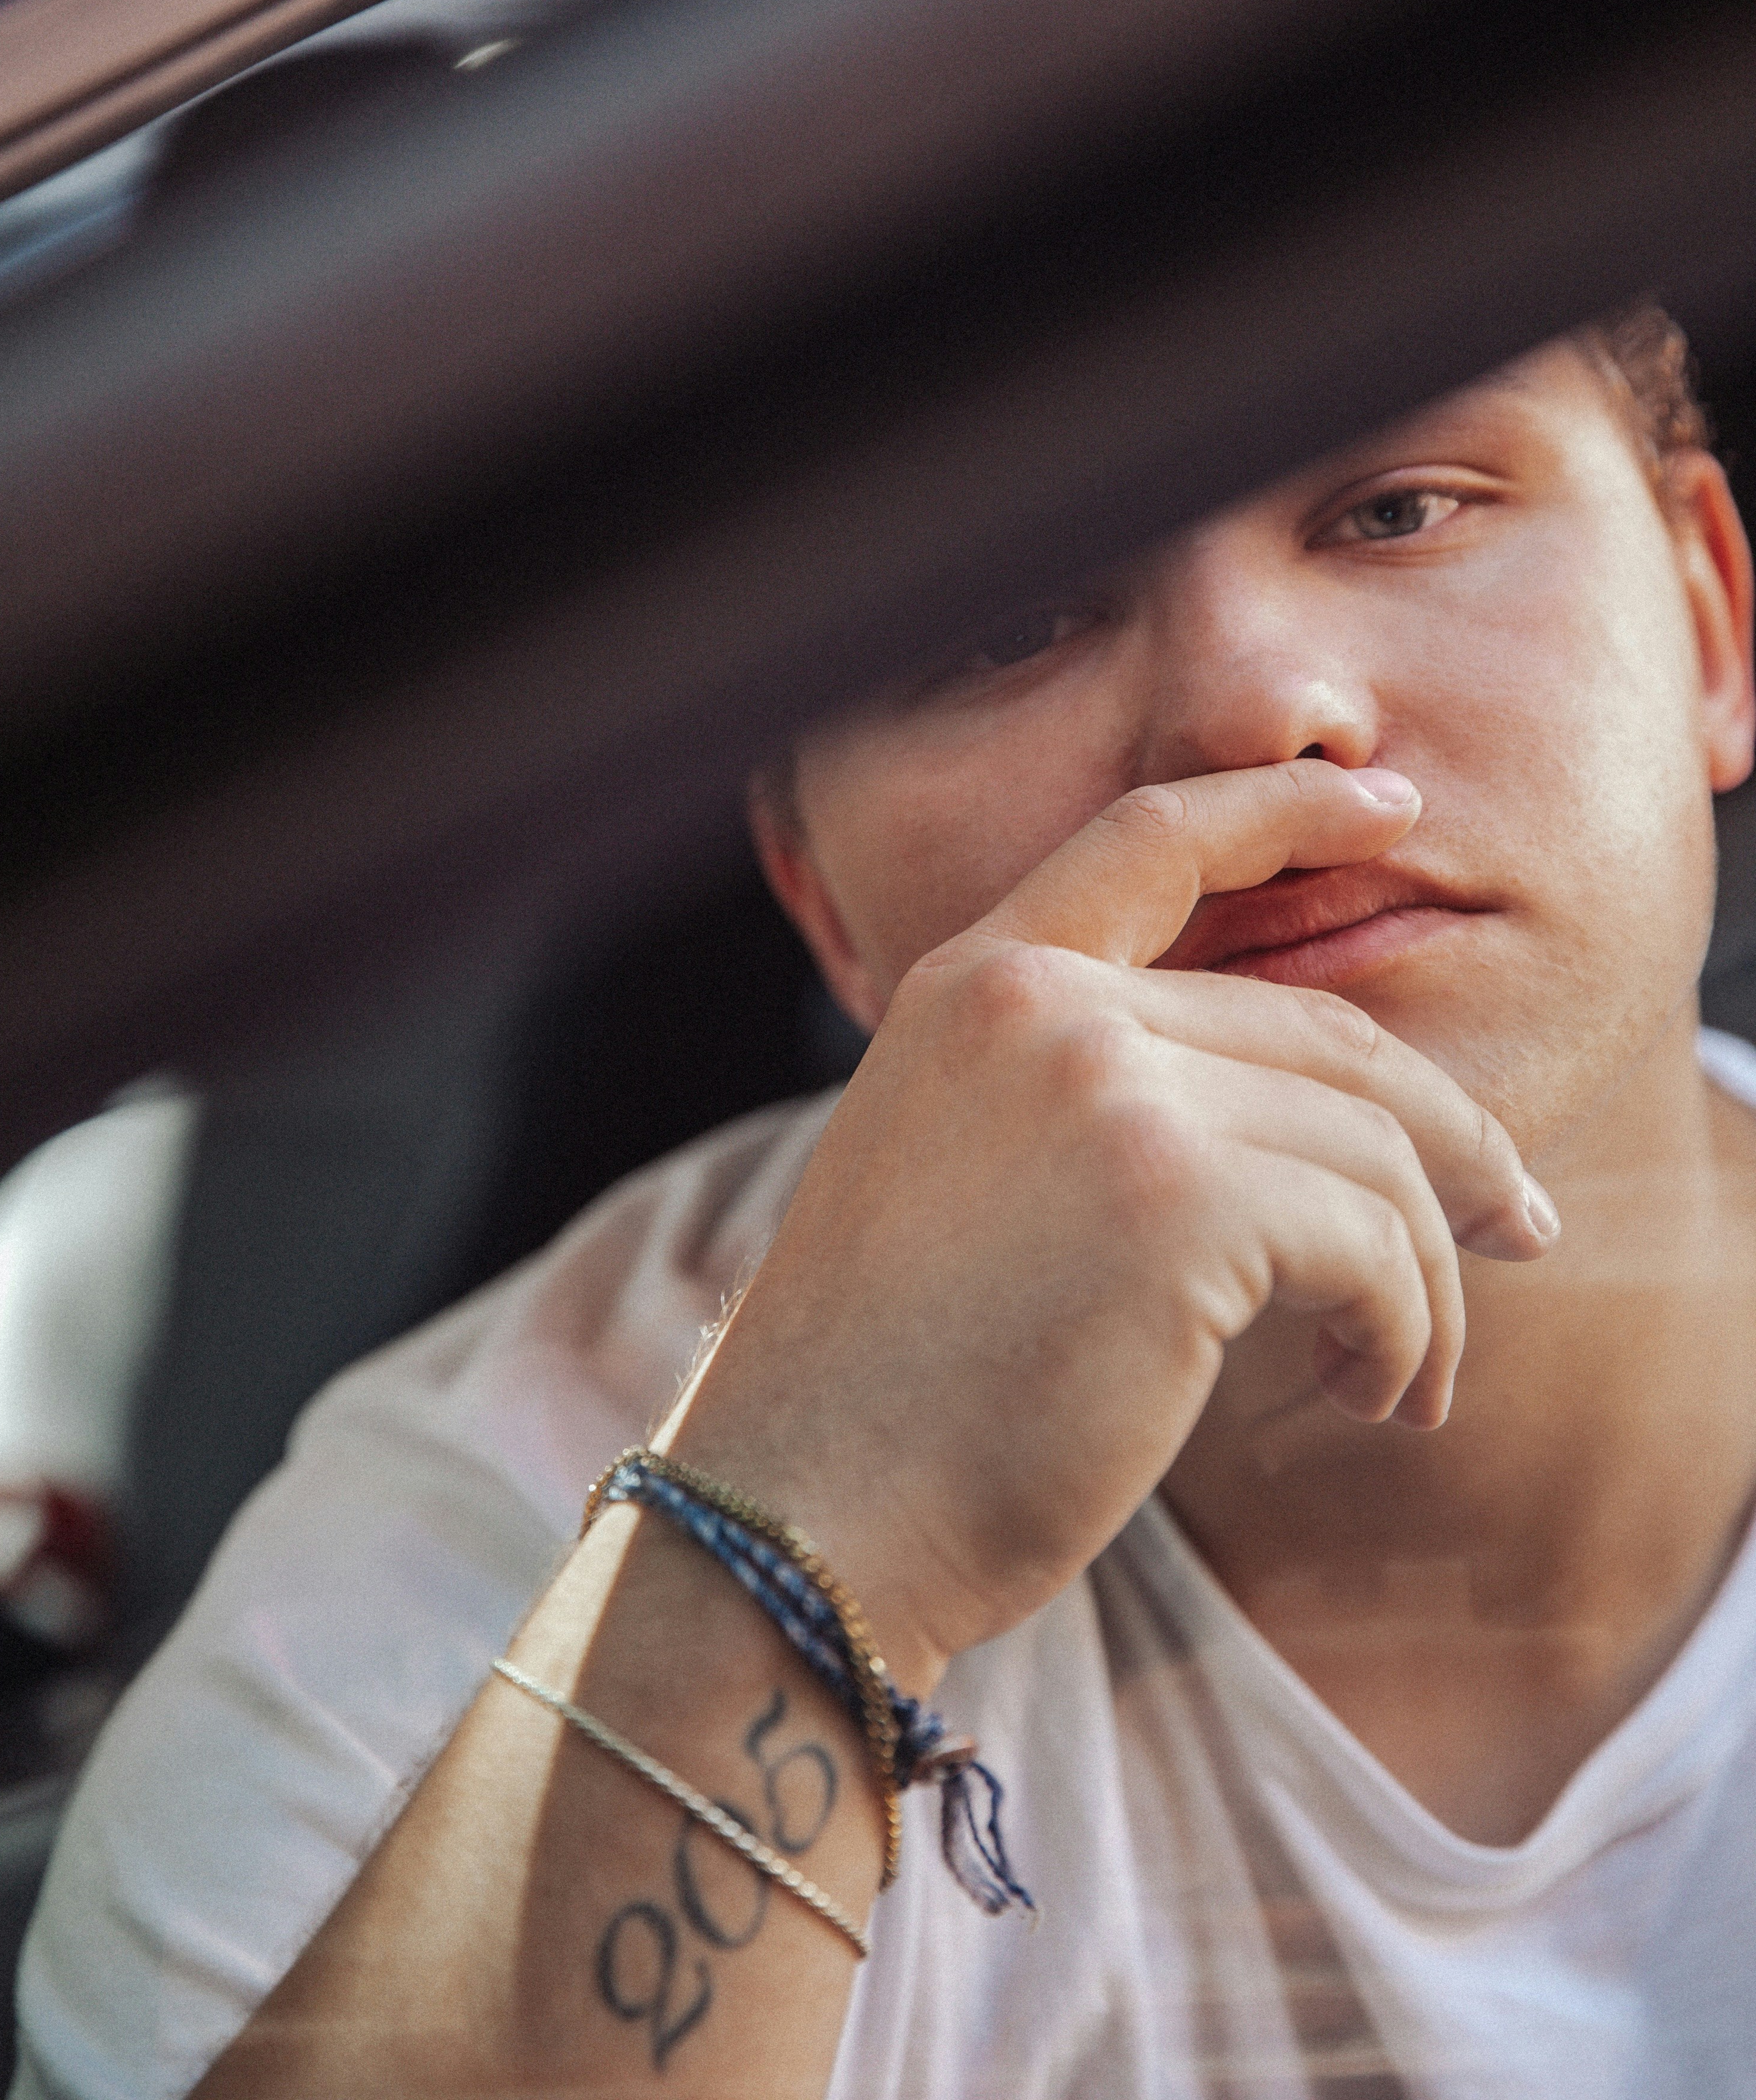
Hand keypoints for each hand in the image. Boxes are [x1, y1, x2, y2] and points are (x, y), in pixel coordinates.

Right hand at [673, 760, 1554, 1688]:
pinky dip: (1406, 1332)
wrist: (803, 1516)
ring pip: (1375, 1148)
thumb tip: (1320, 1123)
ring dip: (1425, 1278)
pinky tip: (1370, 1396)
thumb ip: (1095, 1097)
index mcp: (976, 984)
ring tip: (1406, 1376)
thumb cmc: (892, 1386)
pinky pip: (1376, 1247)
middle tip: (1513, 1231)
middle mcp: (1044, 1007)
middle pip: (1327, 1036)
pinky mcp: (1178, 1200)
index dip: (1284, 806)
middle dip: (1449, 1143)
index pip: (1151, 837)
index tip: (1388, 802)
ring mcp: (1109, 1089)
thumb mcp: (968, 1178)